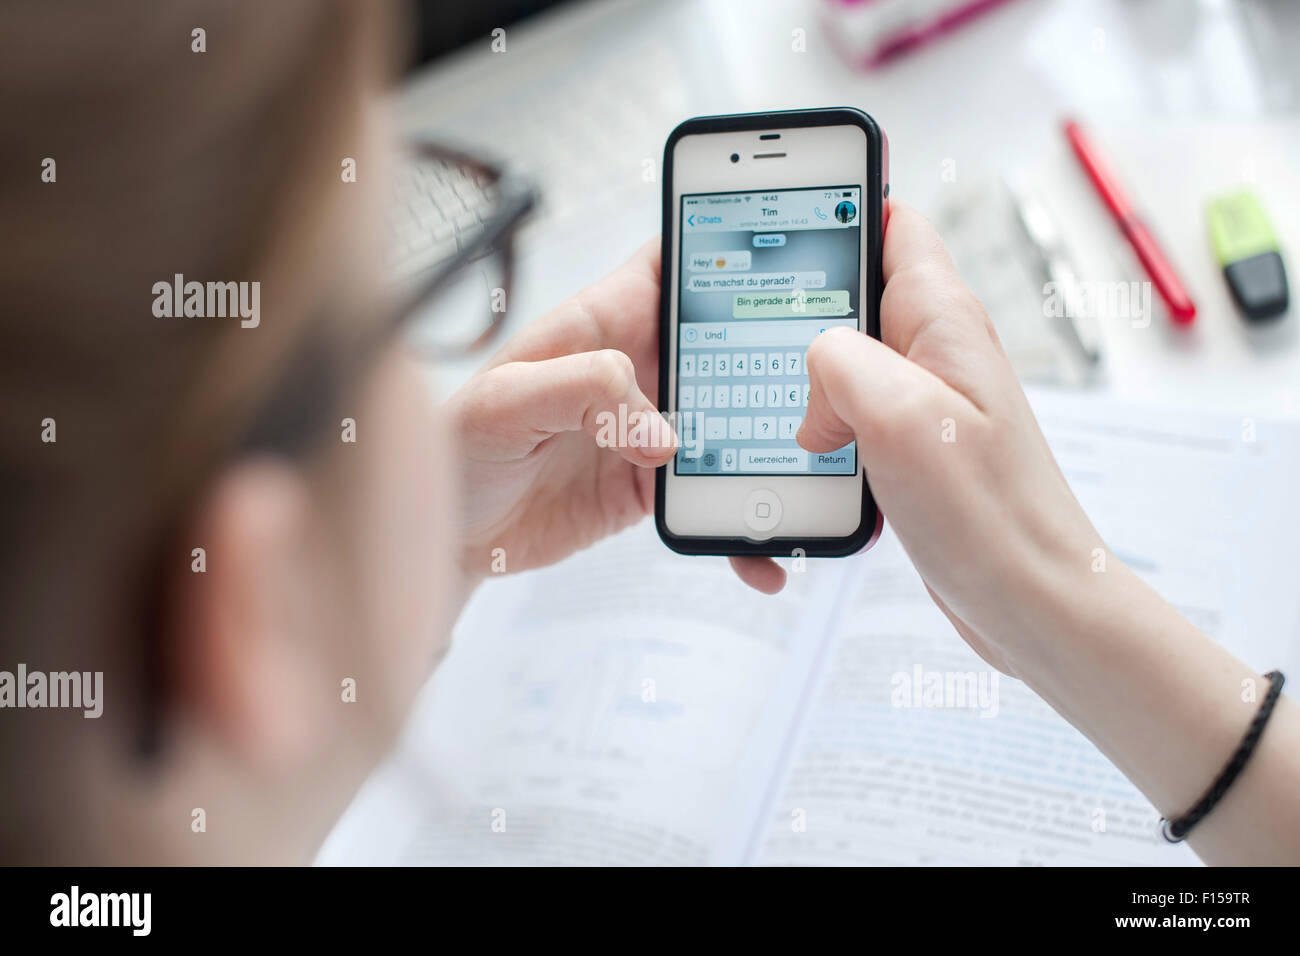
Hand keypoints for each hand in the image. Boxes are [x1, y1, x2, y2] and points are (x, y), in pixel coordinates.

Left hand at [447, 239, 786, 591]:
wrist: (449, 536)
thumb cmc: (457, 448)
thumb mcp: (502, 402)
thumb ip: (578, 390)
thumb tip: (662, 431)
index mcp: (601, 323)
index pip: (674, 262)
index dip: (727, 244)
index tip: (791, 249)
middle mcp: (635, 368)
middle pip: (726, 342)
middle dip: (781, 353)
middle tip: (833, 379)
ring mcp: (650, 427)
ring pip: (734, 421)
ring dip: (774, 446)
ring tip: (820, 477)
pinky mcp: (653, 483)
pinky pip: (713, 497)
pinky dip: (739, 525)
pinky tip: (762, 556)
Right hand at [796, 203, 1299, 867]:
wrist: (1031, 603)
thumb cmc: (991, 516)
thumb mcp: (902, 419)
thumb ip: (840, 363)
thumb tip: (812, 383)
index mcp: (942, 320)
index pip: (891, 223)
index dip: (836, 204)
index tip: (774, 207)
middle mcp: (935, 352)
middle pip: (851, 293)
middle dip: (795, 305)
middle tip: (737, 319)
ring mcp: (923, 402)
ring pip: (840, 362)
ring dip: (800, 380)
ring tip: (758, 398)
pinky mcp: (910, 451)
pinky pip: (847, 419)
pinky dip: (815, 431)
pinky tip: (796, 459)